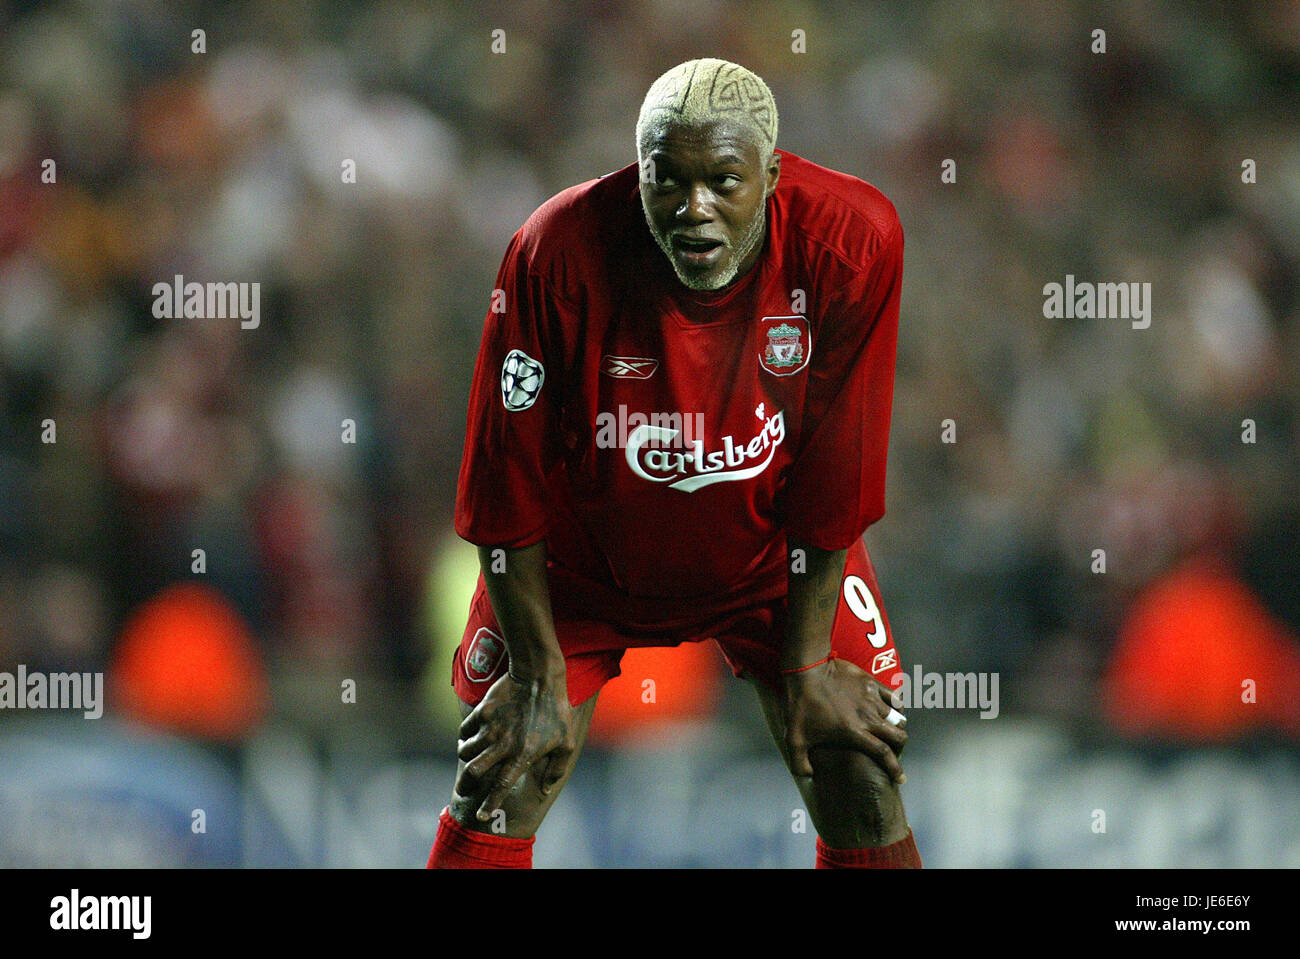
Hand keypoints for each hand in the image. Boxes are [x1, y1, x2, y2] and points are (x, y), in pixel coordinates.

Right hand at [455, 670, 575, 821]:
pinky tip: (472, 735)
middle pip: (473, 771)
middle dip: (466, 784)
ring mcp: (491, 728)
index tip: (482, 816)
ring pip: (466, 751)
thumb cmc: (557, 711)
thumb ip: (556, 768)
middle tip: (465, 788)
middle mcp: (503, 744)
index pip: (501, 786)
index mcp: (522, 755)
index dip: (490, 804)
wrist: (539, 677)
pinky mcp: (483, 712)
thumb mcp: (566, 742)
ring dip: (467, 757)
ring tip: (472, 757)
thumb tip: (547, 788)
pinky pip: (465, 729)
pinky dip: (465, 736)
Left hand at [780, 655, 906, 783]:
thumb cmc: (800, 705)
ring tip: (891, 730)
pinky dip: (896, 705)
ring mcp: (872, 698)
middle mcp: (868, 717)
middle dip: (900, 748)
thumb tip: (808, 776)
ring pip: (898, 717)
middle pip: (898, 736)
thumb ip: (799, 762)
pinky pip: (894, 696)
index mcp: (854, 732)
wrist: (806, 670)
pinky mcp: (871, 683)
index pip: (883, 754)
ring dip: (897, 727)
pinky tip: (892, 708)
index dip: (895, 769)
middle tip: (894, 751)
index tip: (900, 779)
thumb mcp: (794, 738)